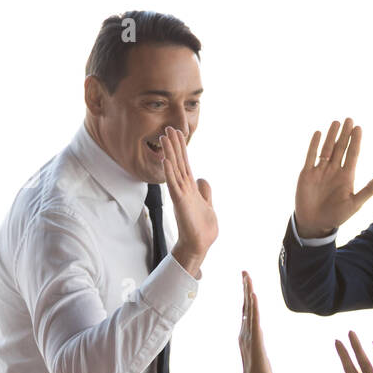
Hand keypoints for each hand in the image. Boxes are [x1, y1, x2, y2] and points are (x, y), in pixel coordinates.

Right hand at [162, 126, 217, 275]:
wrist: (199, 245)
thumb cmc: (202, 228)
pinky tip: (167, 160)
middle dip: (174, 145)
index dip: (181, 149)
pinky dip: (170, 172)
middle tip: (168, 128)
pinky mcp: (180, 202)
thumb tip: (203, 179)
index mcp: (190, 188)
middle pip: (178, 162)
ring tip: (165, 138)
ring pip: (174, 170)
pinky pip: (173, 184)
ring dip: (170, 153)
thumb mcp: (207, 205)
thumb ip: (205, 192)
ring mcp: (181, 194)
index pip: (185, 164)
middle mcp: (184, 189)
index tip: (177, 134)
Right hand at [237, 271, 270, 372]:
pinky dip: (253, 307)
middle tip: (244, 272)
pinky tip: (253, 296)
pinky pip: (254, 319)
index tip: (246, 280)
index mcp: (246, 332)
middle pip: (246, 304)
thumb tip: (252, 341)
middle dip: (246, 287)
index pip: (247, 308)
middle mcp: (246, 329)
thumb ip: (253, 345)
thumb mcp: (256, 353)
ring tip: (247, 277)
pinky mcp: (255, 337)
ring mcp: (249, 333)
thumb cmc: (257, 371)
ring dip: (248, 292)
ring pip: (249, 308)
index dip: (246, 294)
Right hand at [294, 118, 372, 237]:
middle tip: (350, 119)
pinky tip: (319, 133)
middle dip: (345, 134)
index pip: (353, 154)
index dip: (356, 141)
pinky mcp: (307, 173)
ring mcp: (320, 171)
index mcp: (347, 176)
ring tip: (336, 122)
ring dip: (332, 136)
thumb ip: (368, 190)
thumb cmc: (336, 216)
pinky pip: (311, 156)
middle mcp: (334, 170)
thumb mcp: (354, 204)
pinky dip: (314, 145)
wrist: (315, 223)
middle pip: (341, 148)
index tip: (359, 128)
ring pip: (327, 149)